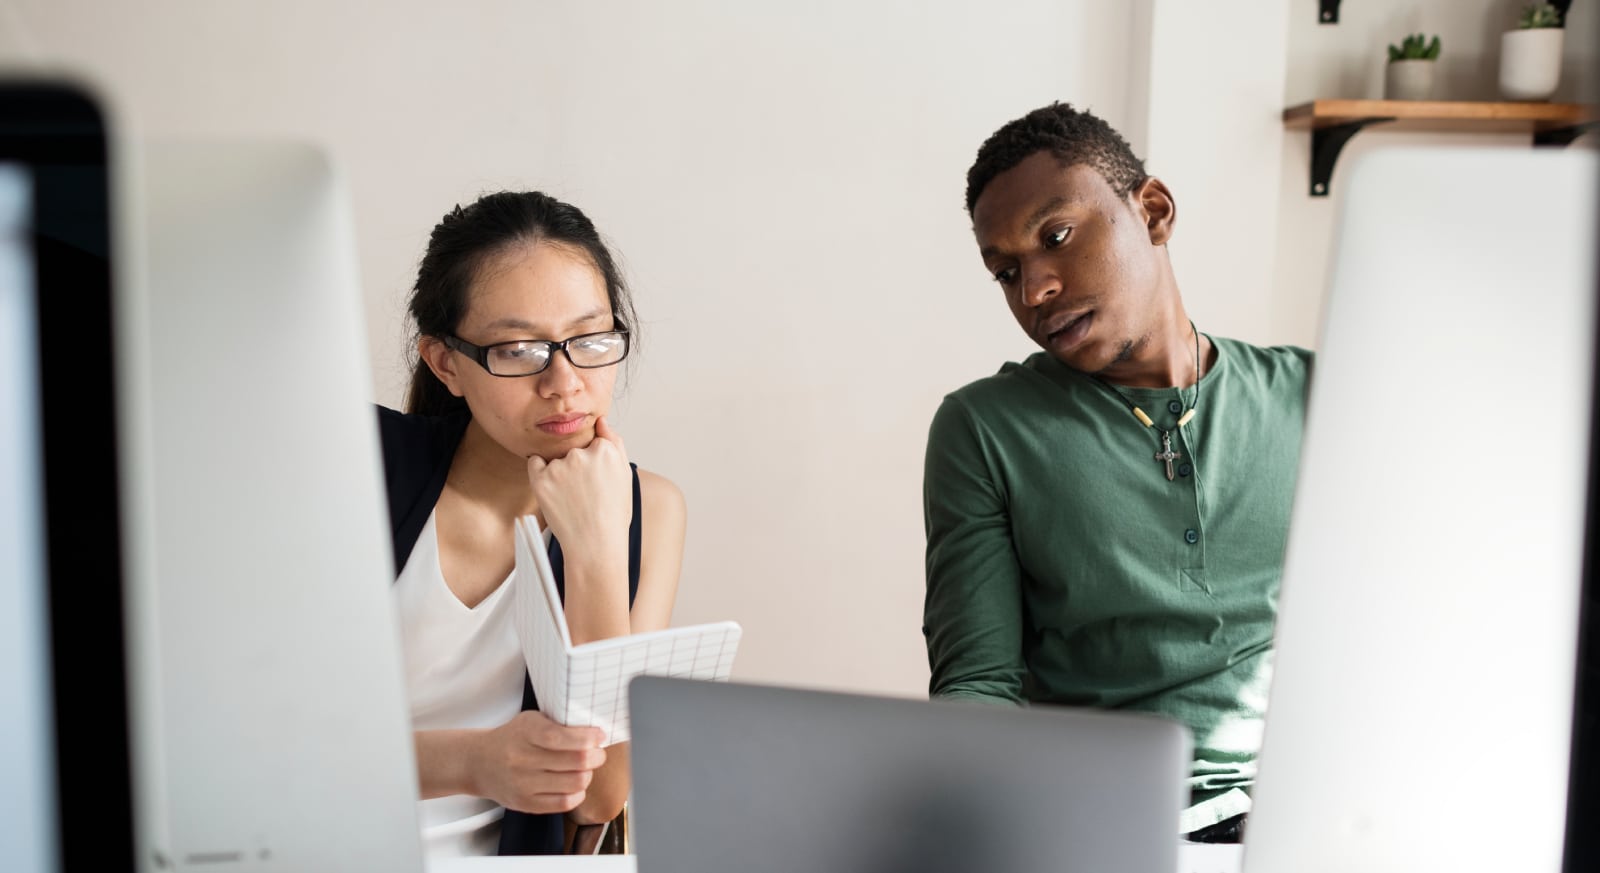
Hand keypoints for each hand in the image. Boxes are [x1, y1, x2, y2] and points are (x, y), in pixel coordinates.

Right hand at [470, 711, 606, 813]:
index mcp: (525, 732)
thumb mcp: (531, 720)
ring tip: (584, 769)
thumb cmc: (513, 738)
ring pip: (575, 783)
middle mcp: (522, 758)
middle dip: (596, 756)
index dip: (588, 738)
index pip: (562, 737)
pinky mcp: (525, 803)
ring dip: (588, 775)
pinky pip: (564, 803)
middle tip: (597, 753)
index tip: (599, 736)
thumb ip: (559, 724)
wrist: (479, 762)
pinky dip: (578, 793)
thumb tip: (595, 734)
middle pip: (576, 761)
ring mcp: (523, 783)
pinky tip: (574, 785)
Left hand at [526, 415, 631, 549]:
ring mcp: (560, 466)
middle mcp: (582, 454)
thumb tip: (602, 421)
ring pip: (555, 458)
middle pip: (573, 449)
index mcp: (606, 450)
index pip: (593, 441)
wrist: (595, 545)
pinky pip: (535, 463)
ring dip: (559, 472)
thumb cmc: (612, 514)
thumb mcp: (624, 475)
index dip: (593, 461)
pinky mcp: (541, 479)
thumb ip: (614, 442)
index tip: (595, 480)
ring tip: (572, 499)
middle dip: (576, 466)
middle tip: (584, 493)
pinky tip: (554, 493)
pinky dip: (540, 473)